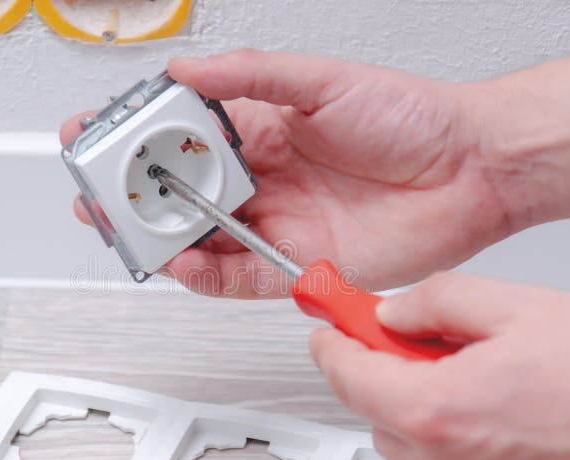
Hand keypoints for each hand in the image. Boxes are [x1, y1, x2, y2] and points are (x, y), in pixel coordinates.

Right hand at [61, 49, 512, 296]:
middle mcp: (262, 181)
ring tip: (126, 229)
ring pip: (200, 239)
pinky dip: (203, 273)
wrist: (471, 171)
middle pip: (180, 194)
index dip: (136, 140)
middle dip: (132, 196)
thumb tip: (188, 72)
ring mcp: (275, 224)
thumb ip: (252, 77)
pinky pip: (236, 277)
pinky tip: (180, 260)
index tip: (97, 135)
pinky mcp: (293, 266)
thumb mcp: (324, 80)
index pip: (181, 139)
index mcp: (261, 132)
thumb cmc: (412, 119)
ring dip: (158, 238)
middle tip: (98, 193)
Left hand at [310, 272, 569, 459]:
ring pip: (411, 440)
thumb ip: (439, 302)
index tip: (327, 322)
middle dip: (379, 367)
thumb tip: (398, 309)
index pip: (347, 375)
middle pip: (374, 411)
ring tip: (467, 361)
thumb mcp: (518, 306)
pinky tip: (496, 396)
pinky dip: (453, 426)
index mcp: (437, 411)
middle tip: (403, 331)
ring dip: (417, 399)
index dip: (332, 339)